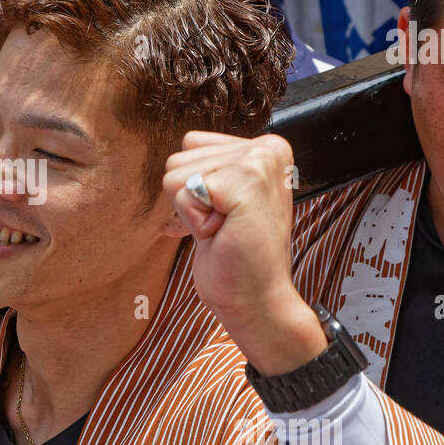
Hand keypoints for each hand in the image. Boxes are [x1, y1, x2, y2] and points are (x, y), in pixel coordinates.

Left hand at [162, 132, 325, 375]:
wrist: (257, 300)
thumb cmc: (238, 257)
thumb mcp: (224, 198)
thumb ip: (213, 166)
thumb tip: (187, 144)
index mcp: (264, 148)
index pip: (190, 144)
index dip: (195, 189)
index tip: (226, 214)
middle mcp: (267, 148)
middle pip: (179, 158)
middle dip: (192, 201)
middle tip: (226, 227)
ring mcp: (259, 162)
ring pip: (176, 174)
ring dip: (193, 212)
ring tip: (226, 230)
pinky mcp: (246, 182)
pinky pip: (181, 193)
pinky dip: (194, 222)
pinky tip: (223, 235)